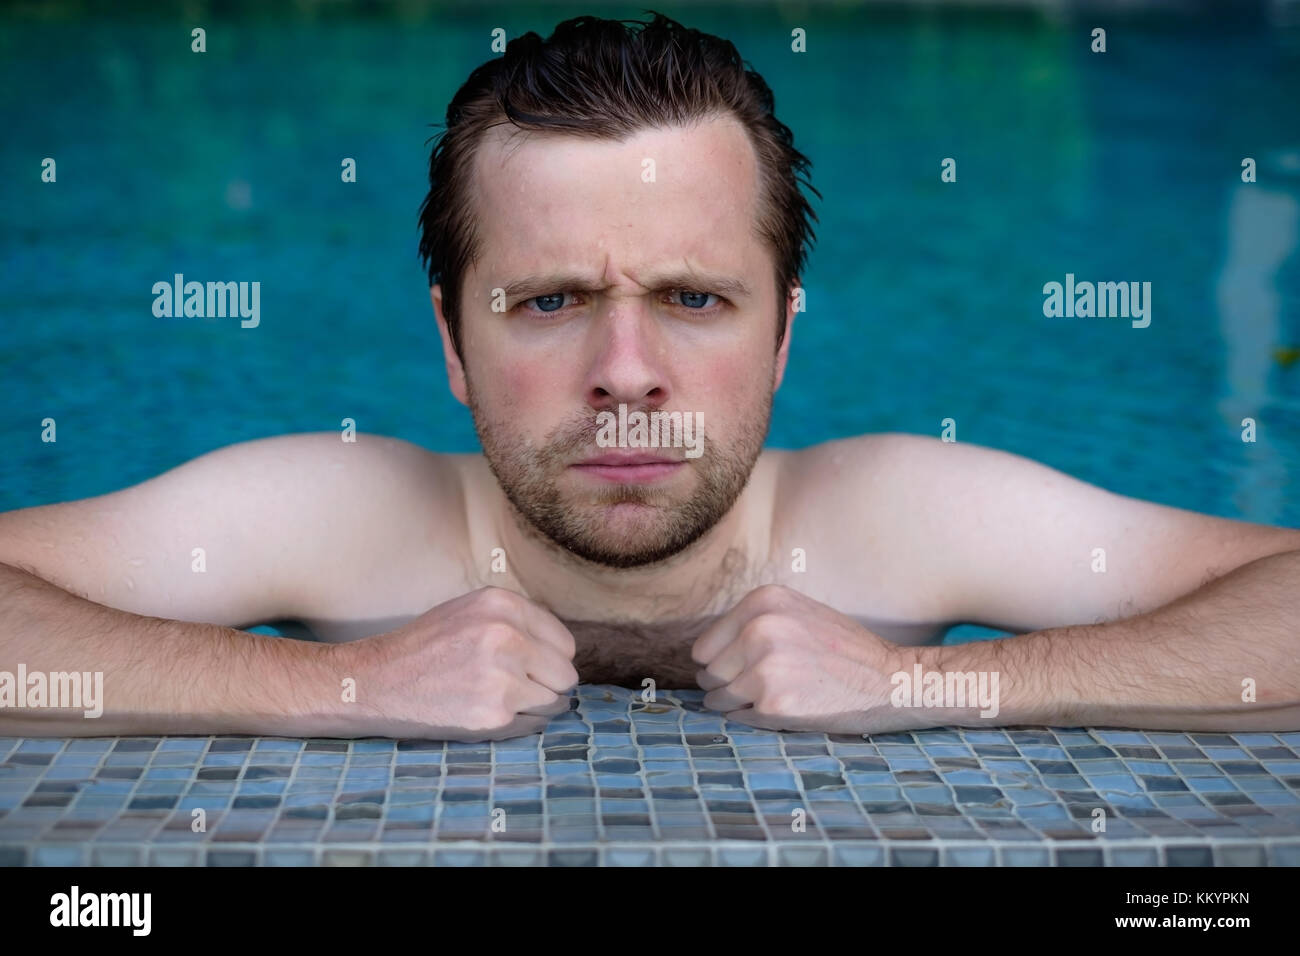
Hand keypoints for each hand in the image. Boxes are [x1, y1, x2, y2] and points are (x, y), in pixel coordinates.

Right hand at [331, 586, 577, 740]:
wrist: (373, 682)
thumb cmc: (424, 648)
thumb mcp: (469, 612)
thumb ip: (518, 622)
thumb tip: (567, 654)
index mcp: (501, 604)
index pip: (564, 642)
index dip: (549, 659)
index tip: (528, 667)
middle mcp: (506, 636)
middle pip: (565, 674)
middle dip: (547, 684)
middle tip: (514, 688)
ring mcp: (501, 677)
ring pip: (554, 702)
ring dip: (533, 706)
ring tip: (496, 699)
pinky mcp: (493, 715)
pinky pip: (533, 725)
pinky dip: (518, 725)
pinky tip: (486, 713)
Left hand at [691, 584, 918, 732]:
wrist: (891, 679)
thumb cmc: (842, 650)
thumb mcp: (797, 613)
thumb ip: (751, 623)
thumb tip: (699, 656)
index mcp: (762, 601)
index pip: (704, 647)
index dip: (721, 664)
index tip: (744, 670)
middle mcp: (760, 628)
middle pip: (708, 673)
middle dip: (727, 686)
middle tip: (765, 687)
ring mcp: (766, 666)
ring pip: (718, 699)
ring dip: (739, 706)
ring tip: (775, 696)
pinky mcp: (774, 703)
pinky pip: (739, 719)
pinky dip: (755, 720)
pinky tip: (787, 709)